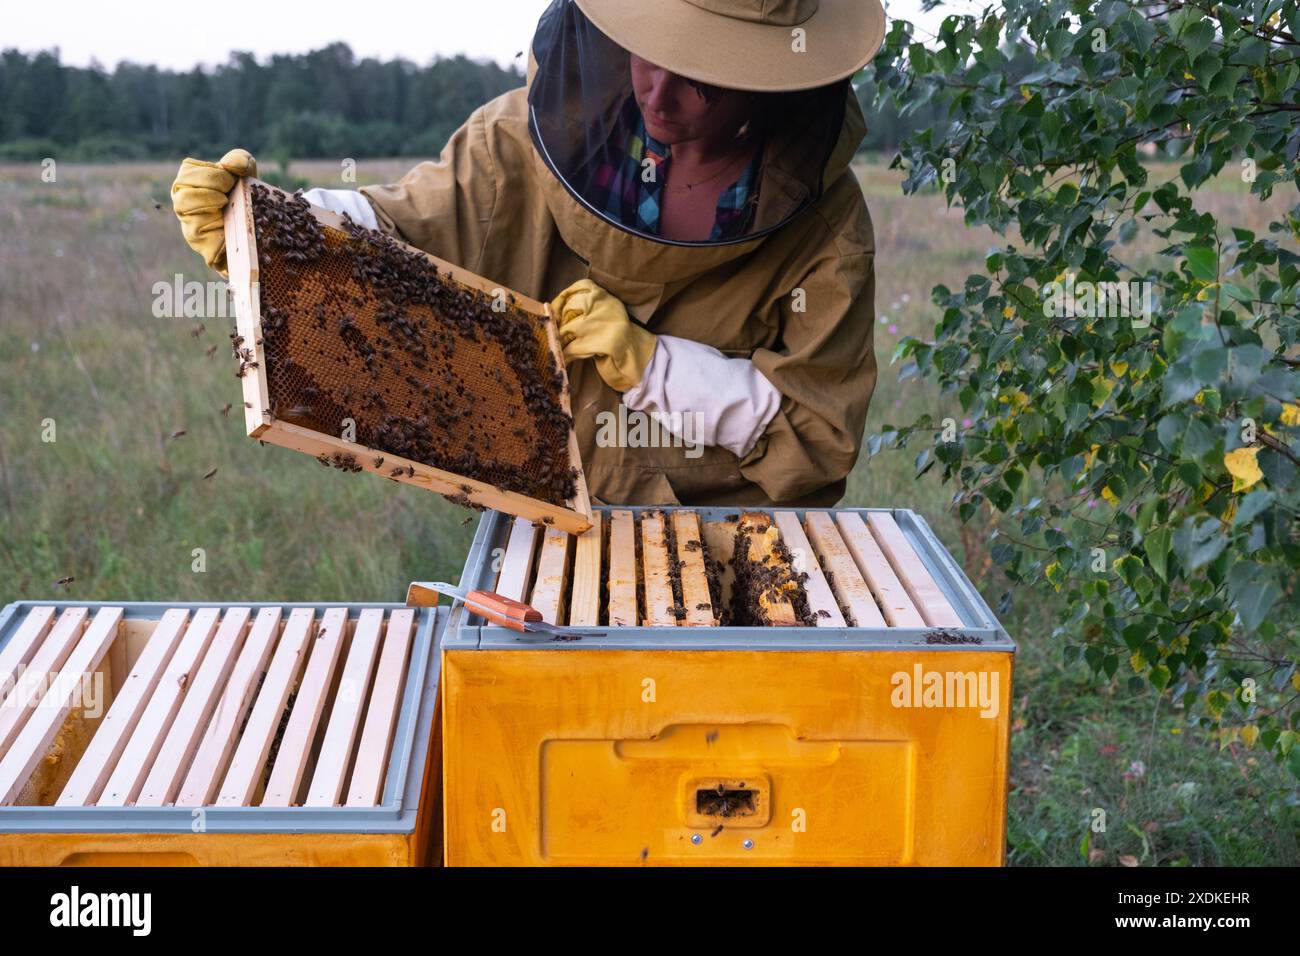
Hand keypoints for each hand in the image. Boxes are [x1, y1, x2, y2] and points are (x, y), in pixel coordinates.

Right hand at [170, 148, 256, 274]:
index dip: (210, 170)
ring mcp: (188, 222)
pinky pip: (199, 229)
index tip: (230, 178)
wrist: (256, 235)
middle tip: (230, 188)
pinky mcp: (198, 241)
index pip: (187, 168)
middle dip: (211, 181)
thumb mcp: (246, 176)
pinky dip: (217, 222)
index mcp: (190, 184)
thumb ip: (239, 160)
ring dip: (208, 198)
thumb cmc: (245, 200)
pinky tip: (228, 222)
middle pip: (181, 184)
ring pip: (182, 203)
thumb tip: (231, 164)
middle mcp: (183, 202)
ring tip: (225, 202)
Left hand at [550, 279, 657, 391]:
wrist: (637, 358)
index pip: (577, 289)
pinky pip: (572, 348)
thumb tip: (552, 311)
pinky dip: (566, 355)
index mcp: (605, 296)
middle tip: (559, 336)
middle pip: (568, 310)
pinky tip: (567, 358)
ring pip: (567, 330)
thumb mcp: (602, 314)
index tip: (554, 312)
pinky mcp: (602, 343)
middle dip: (560, 325)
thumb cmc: (614, 336)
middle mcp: (604, 306)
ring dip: (561, 342)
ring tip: (563, 348)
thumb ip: (584, 308)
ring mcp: (603, 324)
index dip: (561, 300)